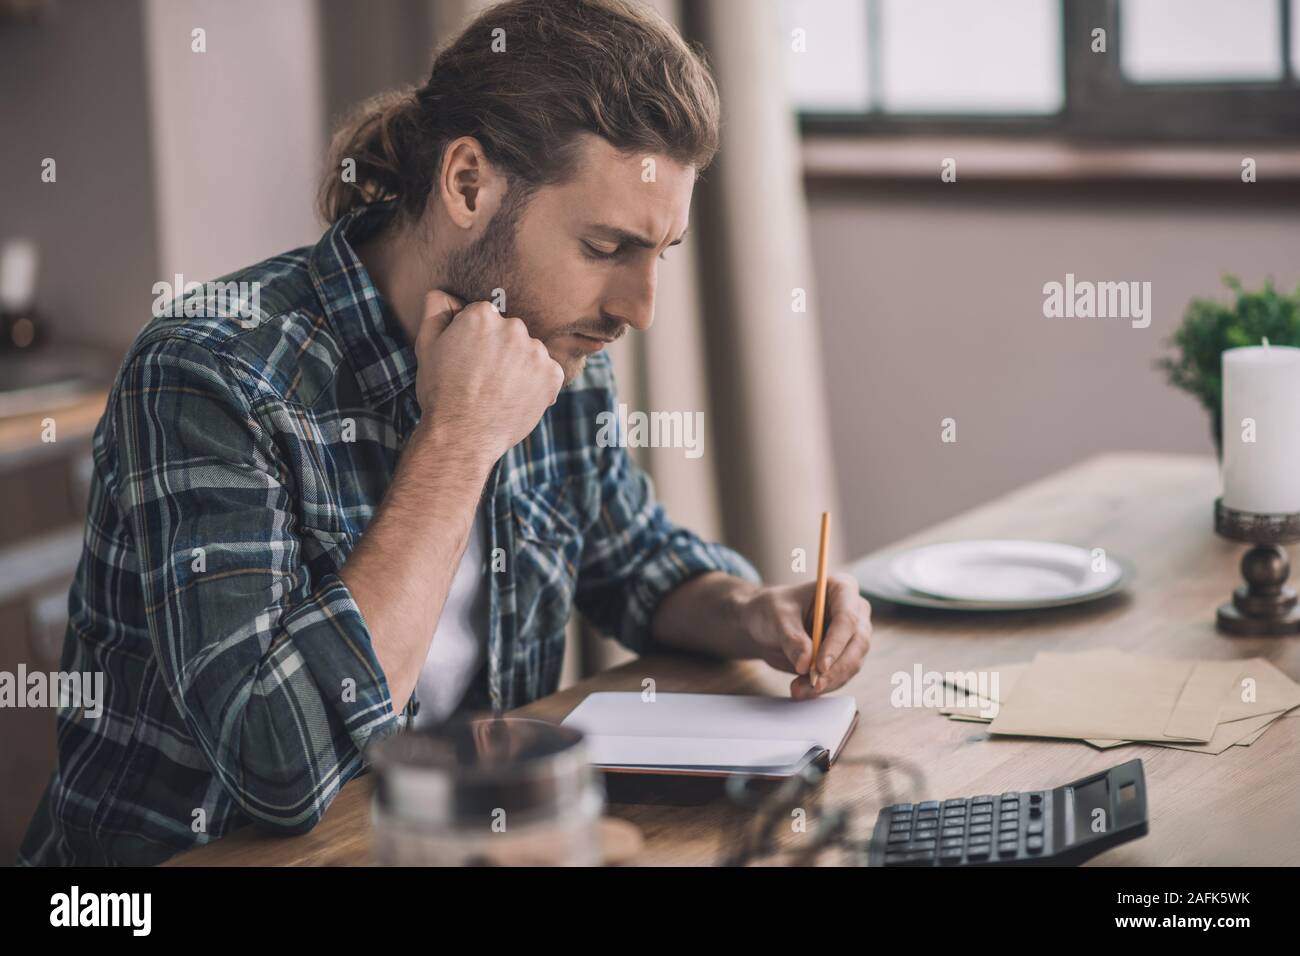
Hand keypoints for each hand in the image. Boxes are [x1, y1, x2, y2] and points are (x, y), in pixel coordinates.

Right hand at [413, 290, 564, 464]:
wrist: (463, 435)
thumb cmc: (441, 392)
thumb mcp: (426, 346)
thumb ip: (436, 310)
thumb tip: (445, 293)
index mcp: (483, 315)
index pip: (485, 317)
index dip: (475, 340)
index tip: (468, 361)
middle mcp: (514, 327)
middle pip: (510, 333)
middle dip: (500, 350)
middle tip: (483, 379)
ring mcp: (536, 351)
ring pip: (529, 353)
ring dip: (520, 367)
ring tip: (500, 391)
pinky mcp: (553, 375)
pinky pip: (548, 373)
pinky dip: (537, 385)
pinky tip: (517, 399)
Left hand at [738, 573, 871, 699]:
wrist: (765, 623)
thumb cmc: (772, 609)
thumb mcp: (776, 617)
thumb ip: (791, 638)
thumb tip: (805, 663)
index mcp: (842, 588)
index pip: (848, 617)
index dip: (836, 643)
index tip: (820, 665)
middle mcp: (855, 611)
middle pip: (858, 644)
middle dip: (836, 668)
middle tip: (813, 684)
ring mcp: (853, 636)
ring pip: (852, 664)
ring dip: (829, 681)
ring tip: (799, 690)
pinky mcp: (845, 656)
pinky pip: (842, 675)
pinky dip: (825, 686)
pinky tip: (804, 690)